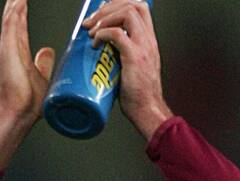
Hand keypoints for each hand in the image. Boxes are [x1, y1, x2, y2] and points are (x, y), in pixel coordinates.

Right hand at [0, 0, 55, 123]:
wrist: (20, 112)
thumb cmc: (27, 102)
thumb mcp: (42, 76)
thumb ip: (44, 63)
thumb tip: (48, 51)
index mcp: (18, 52)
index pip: (20, 24)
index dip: (22, 10)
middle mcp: (10, 47)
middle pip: (14, 16)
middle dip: (17, 1)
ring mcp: (7, 47)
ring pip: (11, 16)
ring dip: (15, 2)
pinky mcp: (7, 49)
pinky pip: (10, 23)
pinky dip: (14, 10)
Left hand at [85, 0, 172, 138]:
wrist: (147, 110)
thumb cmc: (137, 96)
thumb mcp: (132, 68)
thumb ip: (122, 57)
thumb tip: (100, 54)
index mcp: (149, 40)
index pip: (140, 8)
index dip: (119, 4)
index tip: (101, 14)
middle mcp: (148, 39)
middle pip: (133, 5)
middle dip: (109, 7)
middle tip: (91, 21)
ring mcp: (143, 47)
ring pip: (127, 13)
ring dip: (104, 18)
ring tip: (91, 32)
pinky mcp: (134, 58)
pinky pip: (117, 35)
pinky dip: (102, 34)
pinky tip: (94, 43)